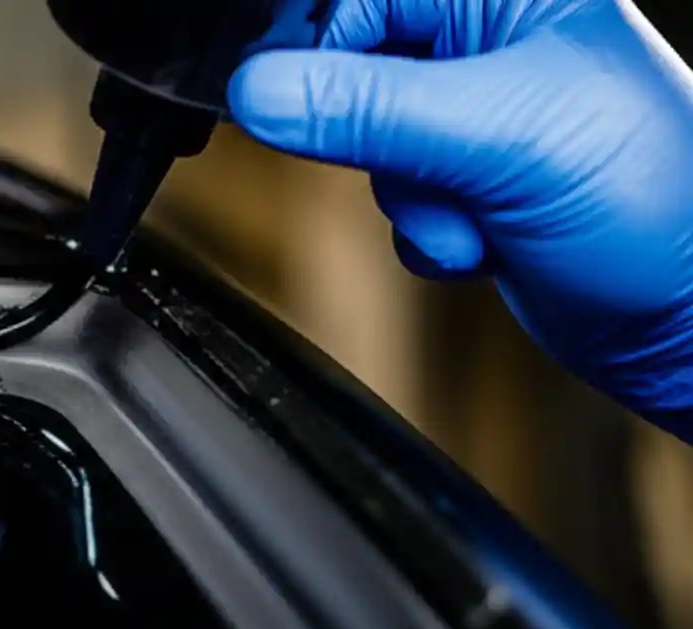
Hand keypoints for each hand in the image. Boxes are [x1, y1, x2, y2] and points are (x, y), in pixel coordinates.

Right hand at [229, 0, 692, 439]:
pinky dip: (428, 235)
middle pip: (356, 78)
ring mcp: (478, 123)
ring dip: (414, 202)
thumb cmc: (651, 200)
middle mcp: (490, 50)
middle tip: (441, 169)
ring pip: (370, 150)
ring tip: (485, 217)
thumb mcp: (493, 137)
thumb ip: (366, 109)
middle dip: (386, 147)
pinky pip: (397, 204)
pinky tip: (487, 243)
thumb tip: (257, 89)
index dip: (332, 60)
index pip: (363, 2)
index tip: (315, 113)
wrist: (685, 319)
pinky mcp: (471, 187)